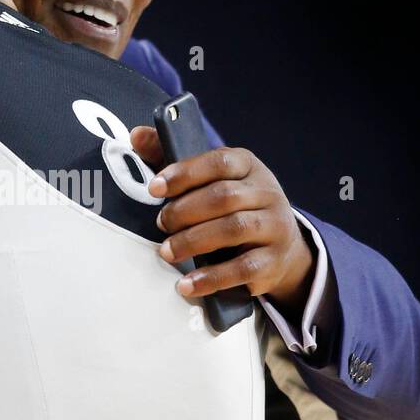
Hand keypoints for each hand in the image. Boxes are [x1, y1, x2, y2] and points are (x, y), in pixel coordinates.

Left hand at [129, 127, 314, 316]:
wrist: (282, 247)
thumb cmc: (233, 207)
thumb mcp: (210, 180)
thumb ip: (171, 157)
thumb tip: (136, 135)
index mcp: (248, 166)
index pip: (218, 161)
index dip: (184, 173)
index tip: (154, 187)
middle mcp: (266, 192)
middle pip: (224, 196)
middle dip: (184, 211)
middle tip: (161, 223)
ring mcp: (274, 226)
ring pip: (234, 228)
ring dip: (193, 241)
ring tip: (167, 251)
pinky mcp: (273, 261)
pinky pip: (242, 269)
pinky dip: (211, 278)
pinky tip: (186, 284)